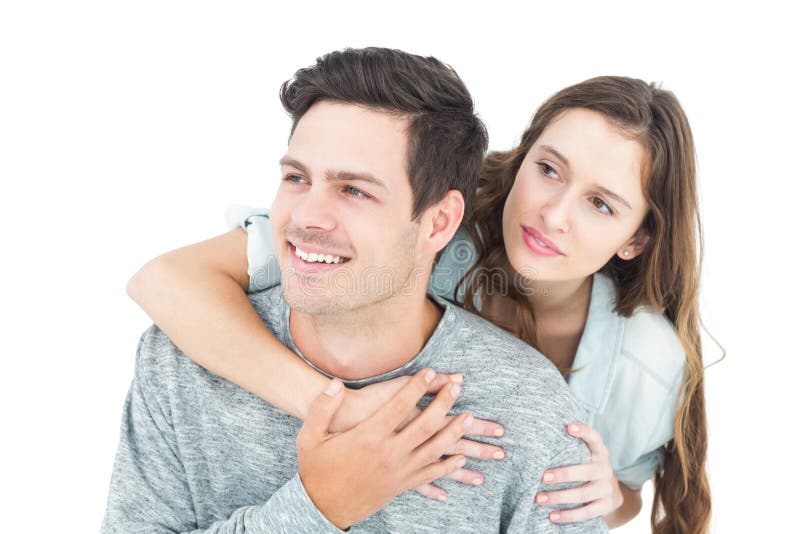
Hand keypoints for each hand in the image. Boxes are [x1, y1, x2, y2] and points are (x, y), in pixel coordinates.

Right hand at [332, 373, 506, 501]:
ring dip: (455, 433)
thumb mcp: (311, 435)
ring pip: (434, 451)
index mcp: (368, 437)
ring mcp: (397, 472)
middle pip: (425, 425)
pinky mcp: (400, 487)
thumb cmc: (315, 468)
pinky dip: (448, 467)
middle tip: (458, 389)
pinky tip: (460, 460)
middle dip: (445, 404)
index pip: (400, 405)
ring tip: (471, 418)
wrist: (319, 506)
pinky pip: (430, 476)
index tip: (430, 371)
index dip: (417, 386)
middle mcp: (388, 454)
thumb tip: (335, 382)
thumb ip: (323, 406)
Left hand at [535, 423, 622, 523]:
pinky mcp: (606, 506)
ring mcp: (607, 488)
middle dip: (563, 474)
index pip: (595, 438)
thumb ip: (569, 449)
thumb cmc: (587, 469)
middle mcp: (605, 469)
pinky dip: (569, 515)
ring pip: (583, 494)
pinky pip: (587, 512)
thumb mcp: (584, 457)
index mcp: (599, 452)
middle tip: (542, 477)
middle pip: (587, 471)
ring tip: (539, 498)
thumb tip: (535, 440)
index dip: (584, 431)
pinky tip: (552, 516)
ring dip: (559, 497)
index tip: (568, 426)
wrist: (611, 493)